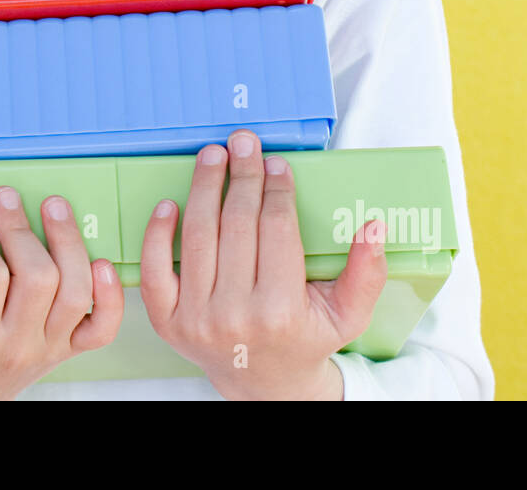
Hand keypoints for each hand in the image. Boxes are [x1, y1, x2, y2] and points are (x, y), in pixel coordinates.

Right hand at [0, 186, 123, 399]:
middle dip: (21, 229)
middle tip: (4, 195)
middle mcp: (15, 346)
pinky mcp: (67, 348)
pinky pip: (103, 326)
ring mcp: (47, 348)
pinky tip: (101, 260)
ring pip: (74, 292)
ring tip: (53, 205)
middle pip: (37, 279)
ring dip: (68, 243)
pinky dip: (111, 294)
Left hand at [140, 129, 388, 399]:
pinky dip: (156, 233)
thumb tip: (374, 226)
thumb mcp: (348, 315)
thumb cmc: (305, 340)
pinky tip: (169, 202)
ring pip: (197, 237)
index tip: (277, 162)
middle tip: (243, 142)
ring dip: (203, 188)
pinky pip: (153, 269)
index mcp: (280, 311)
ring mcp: (195, 319)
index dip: (277, 190)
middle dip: (242, 176)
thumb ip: (367, 273)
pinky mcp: (167, 321)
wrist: (263, 384)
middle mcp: (234, 315)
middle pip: (236, 226)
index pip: (276, 231)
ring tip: (212, 155)